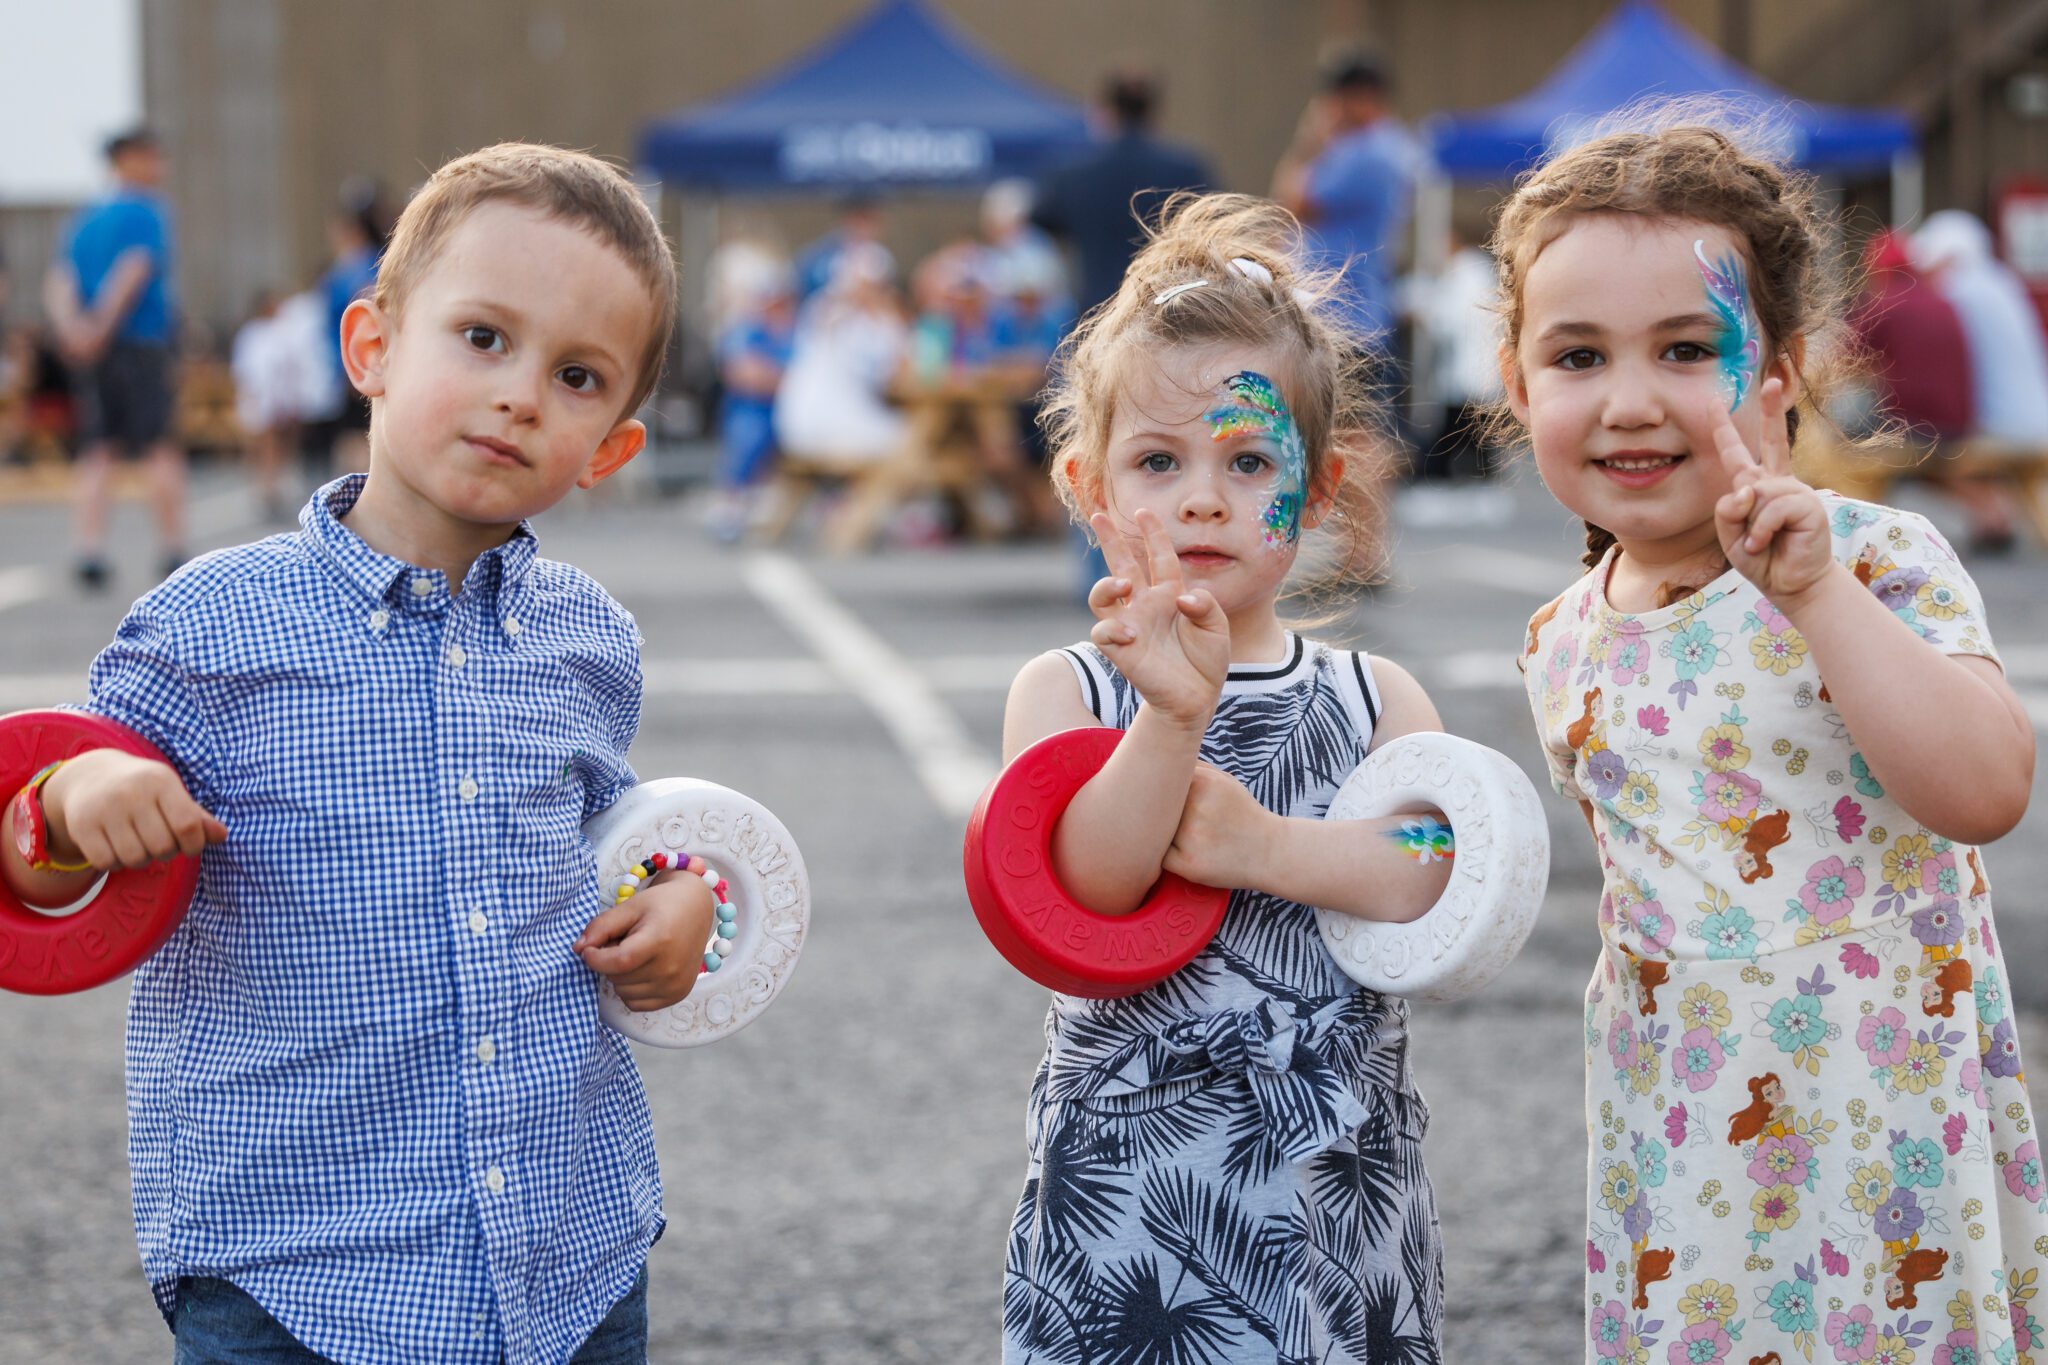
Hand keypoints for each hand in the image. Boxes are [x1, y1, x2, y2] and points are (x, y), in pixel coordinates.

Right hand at [40, 748, 225, 868]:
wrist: (90, 776)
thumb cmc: (143, 790)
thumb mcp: (172, 794)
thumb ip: (197, 817)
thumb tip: (221, 836)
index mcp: (160, 781)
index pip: (188, 826)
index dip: (193, 844)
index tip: (188, 844)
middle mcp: (131, 792)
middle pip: (162, 847)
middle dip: (166, 852)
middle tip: (158, 841)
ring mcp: (103, 808)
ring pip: (134, 859)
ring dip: (141, 860)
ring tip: (138, 843)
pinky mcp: (81, 825)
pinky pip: (106, 862)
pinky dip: (115, 863)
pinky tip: (116, 847)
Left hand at [576, 858, 717, 1011]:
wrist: (696, 909)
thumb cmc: (661, 905)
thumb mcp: (629, 907)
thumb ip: (601, 927)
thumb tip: (578, 949)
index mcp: (660, 941)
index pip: (618, 962)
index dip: (595, 959)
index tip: (587, 950)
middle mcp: (671, 968)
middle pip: (618, 978)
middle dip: (609, 962)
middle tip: (623, 943)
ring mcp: (675, 985)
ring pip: (623, 993)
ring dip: (620, 977)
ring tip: (635, 954)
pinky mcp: (677, 994)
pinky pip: (636, 1004)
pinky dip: (630, 990)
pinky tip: (641, 969)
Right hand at [1087, 508, 1229, 729]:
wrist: (1197, 698)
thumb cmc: (1207, 660)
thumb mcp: (1218, 627)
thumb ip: (1205, 605)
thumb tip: (1180, 597)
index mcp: (1169, 594)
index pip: (1158, 557)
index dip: (1152, 534)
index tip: (1143, 512)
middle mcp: (1145, 605)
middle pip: (1122, 564)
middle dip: (1110, 539)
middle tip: (1098, 515)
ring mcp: (1130, 625)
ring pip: (1102, 595)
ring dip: (1107, 584)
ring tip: (1123, 583)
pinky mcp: (1120, 649)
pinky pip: (1103, 631)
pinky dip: (1113, 628)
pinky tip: (1131, 634)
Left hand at [1160, 763, 1273, 889]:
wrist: (1270, 852)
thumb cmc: (1241, 813)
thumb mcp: (1224, 781)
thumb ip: (1194, 768)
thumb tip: (1157, 757)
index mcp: (1204, 782)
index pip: (1160, 781)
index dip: (1156, 791)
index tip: (1162, 799)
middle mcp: (1196, 807)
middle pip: (1153, 806)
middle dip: (1155, 812)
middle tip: (1162, 818)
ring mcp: (1192, 836)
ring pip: (1154, 831)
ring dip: (1160, 834)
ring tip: (1184, 838)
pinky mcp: (1188, 864)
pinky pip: (1158, 857)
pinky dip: (1166, 855)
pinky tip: (1185, 852)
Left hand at [1711, 378, 1833, 610]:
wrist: (1792, 585)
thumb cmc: (1762, 560)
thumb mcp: (1730, 536)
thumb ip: (1728, 511)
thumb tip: (1746, 488)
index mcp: (1757, 488)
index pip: (1738, 454)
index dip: (1724, 429)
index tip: (1714, 401)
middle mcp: (1777, 484)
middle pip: (1772, 441)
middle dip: (1771, 409)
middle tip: (1770, 380)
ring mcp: (1795, 491)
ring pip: (1756, 493)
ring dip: (1749, 525)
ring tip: (1758, 544)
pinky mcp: (1807, 504)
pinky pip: (1770, 508)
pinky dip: (1760, 531)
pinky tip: (1766, 544)